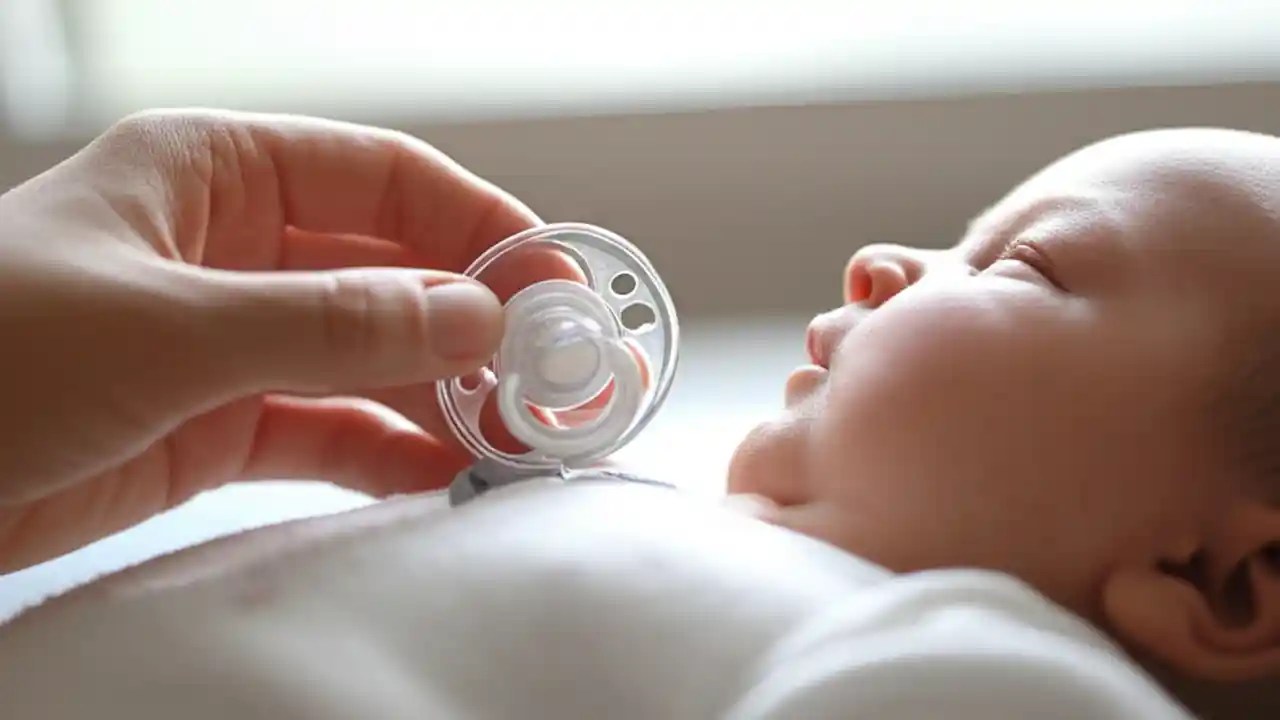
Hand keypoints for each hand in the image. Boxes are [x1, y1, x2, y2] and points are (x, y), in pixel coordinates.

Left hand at [0, 110, 568, 570]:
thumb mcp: (169, 327)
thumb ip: (333, 323)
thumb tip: (476, 318)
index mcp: (215, 173)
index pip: (384, 176)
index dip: (478, 222)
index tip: (552, 278)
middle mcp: (235, 249)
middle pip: (391, 269)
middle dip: (474, 319)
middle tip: (552, 373)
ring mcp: (231, 339)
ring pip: (371, 355)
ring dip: (445, 391)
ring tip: (517, 433)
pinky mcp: (219, 423)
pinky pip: (331, 427)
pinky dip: (390, 449)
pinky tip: (447, 470)